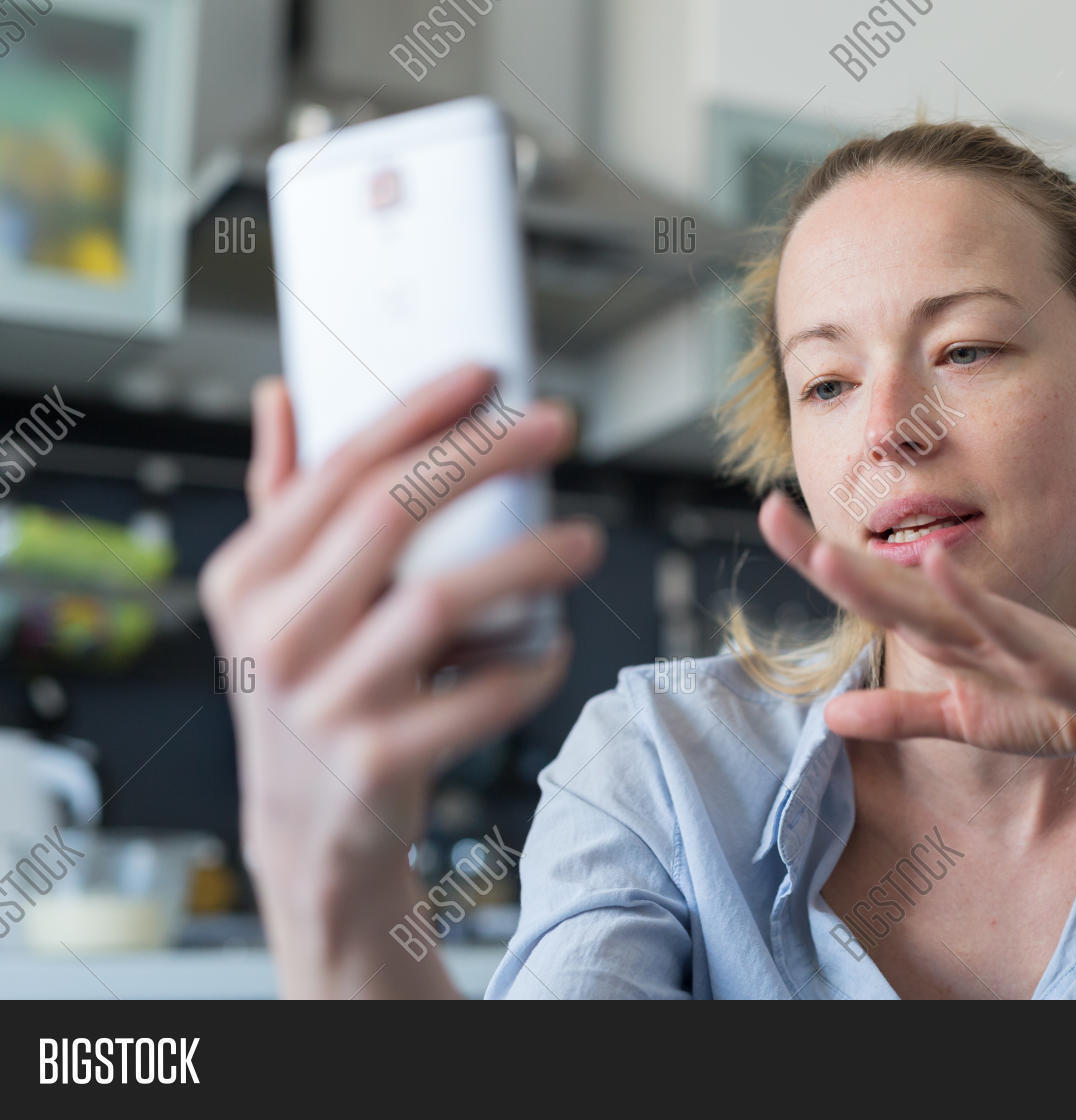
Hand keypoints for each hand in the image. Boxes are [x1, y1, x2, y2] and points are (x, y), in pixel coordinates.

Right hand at [200, 365, 600, 950]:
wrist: (309, 833)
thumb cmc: (310, 689)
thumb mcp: (275, 598)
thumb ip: (280, 497)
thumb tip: (282, 392)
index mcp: (247, 577)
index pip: (338, 470)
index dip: (418, 413)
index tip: (487, 374)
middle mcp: (272, 634)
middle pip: (389, 514)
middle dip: (482, 457)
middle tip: (557, 426)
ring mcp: (322, 701)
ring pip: (439, 602)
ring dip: (525, 562)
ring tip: (585, 540)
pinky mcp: (376, 762)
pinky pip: (477, 697)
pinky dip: (528, 667)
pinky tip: (553, 647)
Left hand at [757, 492, 1075, 777]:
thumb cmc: (1054, 708)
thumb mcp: (962, 720)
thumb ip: (898, 715)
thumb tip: (827, 715)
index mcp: (943, 632)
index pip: (868, 593)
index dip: (818, 562)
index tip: (769, 520)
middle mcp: (966, 621)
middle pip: (883, 585)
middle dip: (824, 554)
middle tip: (765, 511)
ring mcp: (1004, 636)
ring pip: (929, 603)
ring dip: (876, 578)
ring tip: (819, 551)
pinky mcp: (1045, 659)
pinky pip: (1001, 625)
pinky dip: (968, 595)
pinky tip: (933, 562)